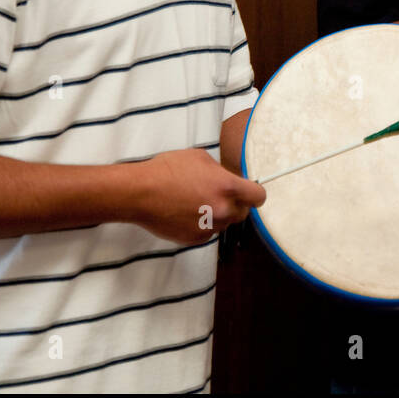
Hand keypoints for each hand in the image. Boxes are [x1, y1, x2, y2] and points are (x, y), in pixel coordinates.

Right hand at [132, 148, 266, 244]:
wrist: (140, 193)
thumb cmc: (167, 170)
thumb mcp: (200, 158)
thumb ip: (221, 171)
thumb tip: (229, 179)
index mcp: (228, 188)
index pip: (258, 197)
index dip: (255, 194)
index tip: (250, 193)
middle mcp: (223, 210)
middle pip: (243, 213)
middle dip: (235, 204)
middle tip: (218, 195)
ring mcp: (210, 227)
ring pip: (224, 223)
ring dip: (217, 215)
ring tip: (196, 202)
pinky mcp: (196, 239)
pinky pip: (208, 232)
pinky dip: (202, 225)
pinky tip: (186, 213)